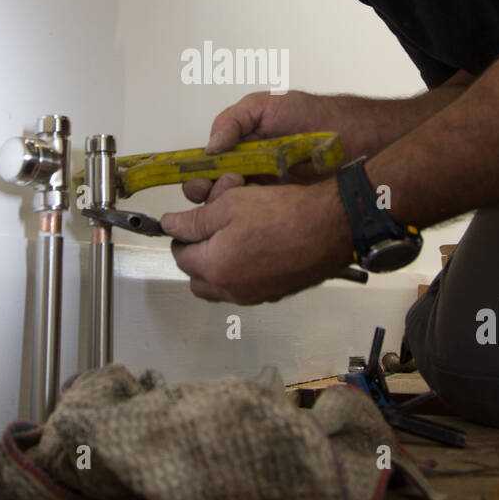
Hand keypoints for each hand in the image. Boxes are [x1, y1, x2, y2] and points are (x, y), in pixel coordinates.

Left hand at [160, 172, 354, 304]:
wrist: (330, 228)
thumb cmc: (281, 213)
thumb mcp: (230, 204)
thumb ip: (193, 220)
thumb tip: (168, 226)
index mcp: (214, 267)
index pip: (180, 255)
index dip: (183, 233)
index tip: (194, 217)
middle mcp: (230, 289)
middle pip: (197, 278)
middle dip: (197, 253)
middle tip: (212, 227)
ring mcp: (254, 295)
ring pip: (220, 285)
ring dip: (218, 263)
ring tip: (234, 235)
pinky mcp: (274, 294)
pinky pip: (244, 287)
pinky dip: (241, 270)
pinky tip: (256, 246)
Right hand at [183, 90, 346, 203]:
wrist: (357, 136)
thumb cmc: (313, 115)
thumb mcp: (265, 105)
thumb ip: (232, 120)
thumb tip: (210, 148)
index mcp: (239, 150)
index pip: (206, 168)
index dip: (195, 175)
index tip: (196, 180)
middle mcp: (250, 173)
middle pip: (214, 192)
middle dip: (207, 194)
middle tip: (221, 188)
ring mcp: (267, 193)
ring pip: (234, 210)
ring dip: (227, 207)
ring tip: (241, 192)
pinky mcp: (285, 209)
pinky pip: (261, 220)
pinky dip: (253, 219)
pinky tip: (256, 212)